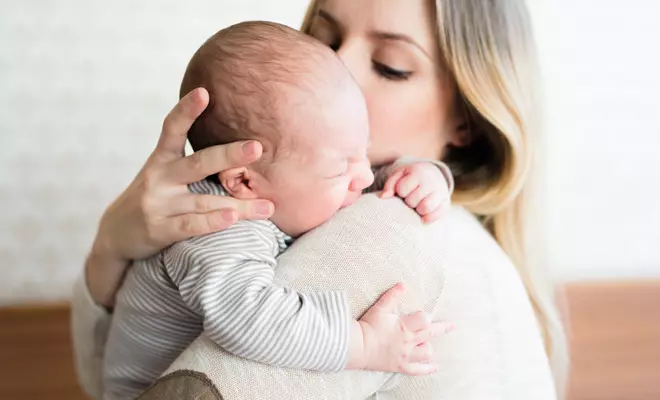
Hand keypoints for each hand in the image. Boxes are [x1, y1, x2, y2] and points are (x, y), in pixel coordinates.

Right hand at [86, 88, 273, 306]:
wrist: (116, 236)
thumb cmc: (154, 200)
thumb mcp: (163, 174)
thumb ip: (192, 162)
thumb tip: (239, 147)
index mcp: (161, 159)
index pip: (172, 129)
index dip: (187, 110)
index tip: (204, 92)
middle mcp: (158, 177)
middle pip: (198, 163)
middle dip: (229, 155)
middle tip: (257, 147)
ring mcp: (158, 204)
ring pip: (204, 200)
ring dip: (239, 205)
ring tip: (268, 207)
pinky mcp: (158, 229)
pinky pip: (191, 225)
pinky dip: (212, 222)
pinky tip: (232, 218)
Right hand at [347, 283, 453, 374]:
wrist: (358, 346)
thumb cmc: (368, 326)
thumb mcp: (380, 308)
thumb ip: (392, 296)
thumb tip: (403, 284)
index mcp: (404, 326)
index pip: (424, 319)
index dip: (424, 316)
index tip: (422, 315)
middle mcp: (408, 341)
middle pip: (431, 334)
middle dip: (443, 328)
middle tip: (452, 325)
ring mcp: (405, 355)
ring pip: (426, 353)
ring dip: (430, 348)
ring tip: (430, 344)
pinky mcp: (400, 366)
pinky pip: (417, 370)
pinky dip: (428, 369)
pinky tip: (436, 367)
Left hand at [380, 163, 450, 222]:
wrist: (434, 175)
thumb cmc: (411, 178)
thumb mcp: (399, 176)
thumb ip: (390, 185)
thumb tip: (383, 197)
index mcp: (418, 172)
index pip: (402, 190)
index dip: (400, 193)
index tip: (403, 191)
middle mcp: (431, 181)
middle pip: (412, 201)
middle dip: (409, 202)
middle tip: (411, 199)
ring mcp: (440, 192)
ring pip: (425, 208)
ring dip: (418, 210)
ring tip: (417, 206)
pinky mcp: (446, 203)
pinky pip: (437, 215)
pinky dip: (428, 217)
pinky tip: (423, 215)